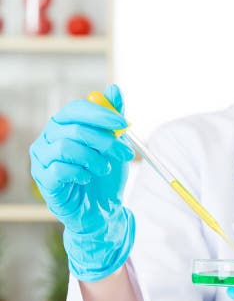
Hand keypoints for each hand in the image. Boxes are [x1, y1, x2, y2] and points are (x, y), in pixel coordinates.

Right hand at [30, 84, 135, 281]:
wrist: (102, 210)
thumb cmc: (105, 176)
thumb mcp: (115, 146)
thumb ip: (113, 119)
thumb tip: (114, 89)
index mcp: (63, 127)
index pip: (75, 110)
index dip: (100, 114)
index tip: (124, 124)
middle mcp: (48, 140)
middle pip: (74, 129)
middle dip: (105, 140)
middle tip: (125, 153)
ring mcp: (42, 160)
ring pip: (67, 148)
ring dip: (94, 159)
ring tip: (105, 169)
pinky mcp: (43, 181)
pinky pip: (60, 170)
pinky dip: (80, 173)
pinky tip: (88, 179)